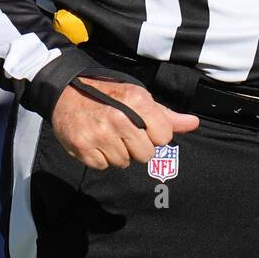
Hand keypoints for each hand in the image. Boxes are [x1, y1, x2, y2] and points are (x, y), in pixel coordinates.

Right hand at [51, 77, 199, 169]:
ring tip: (107, 135)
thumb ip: (166, 115)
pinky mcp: (83, 147)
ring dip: (117, 152)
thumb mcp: (137, 97)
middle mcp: (119, 118)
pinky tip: (95, 141)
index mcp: (137, 102)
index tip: (143, 127)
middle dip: (136, 146)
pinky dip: (99, 157)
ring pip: (124, 163)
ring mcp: (100, 134)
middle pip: (145, 155)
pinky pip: (103, 166)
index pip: (164, 137)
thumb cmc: (107, 95)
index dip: (155, 134)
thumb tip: (193, 123)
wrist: (64, 91)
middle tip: (122, 131)